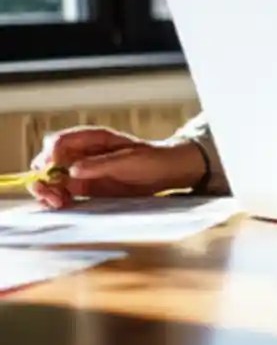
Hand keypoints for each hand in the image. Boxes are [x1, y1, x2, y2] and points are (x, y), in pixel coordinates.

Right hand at [27, 126, 207, 208]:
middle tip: (51, 194)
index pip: (58, 142)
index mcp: (91, 138)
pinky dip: (57, 199)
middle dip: (43, 177)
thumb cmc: (151, 159)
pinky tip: (63, 206)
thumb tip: (72, 171)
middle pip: (47, 161)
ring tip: (58, 203)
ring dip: (47, 191)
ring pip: (51, 179)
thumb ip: (101, 164)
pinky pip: (62, 192)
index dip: (51, 155)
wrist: (166, 172)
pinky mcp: (85, 187)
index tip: (53, 171)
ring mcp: (81, 170)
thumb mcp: (129, 160)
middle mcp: (81, 153)